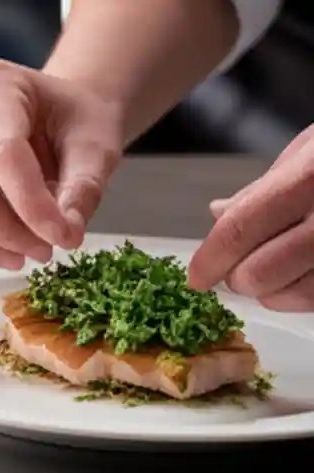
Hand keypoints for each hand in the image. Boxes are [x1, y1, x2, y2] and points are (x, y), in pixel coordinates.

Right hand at [0, 59, 123, 269]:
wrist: (47, 112)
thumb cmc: (69, 122)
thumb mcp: (96, 145)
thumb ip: (83, 188)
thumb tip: (64, 235)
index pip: (1, 153)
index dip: (32, 206)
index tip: (63, 238)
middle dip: (3, 232)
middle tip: (41, 251)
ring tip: (14, 255)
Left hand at [188, 125, 313, 311]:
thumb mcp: (312, 149)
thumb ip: (266, 187)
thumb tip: (218, 213)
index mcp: (312, 176)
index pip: (240, 229)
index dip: (209, 259)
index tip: (196, 277)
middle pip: (260, 273)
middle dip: (240, 279)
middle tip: (239, 270)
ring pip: (294, 296)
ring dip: (273, 293)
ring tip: (276, 271)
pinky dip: (305, 296)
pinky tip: (306, 275)